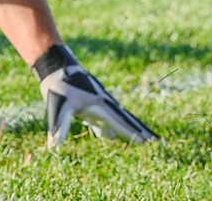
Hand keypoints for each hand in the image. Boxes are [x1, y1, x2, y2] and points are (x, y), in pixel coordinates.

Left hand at [33, 45, 159, 146]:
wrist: (57, 65)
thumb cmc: (58, 86)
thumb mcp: (59, 107)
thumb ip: (60, 127)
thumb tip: (54, 146)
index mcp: (100, 106)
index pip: (121, 123)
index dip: (134, 134)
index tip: (149, 142)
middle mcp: (104, 103)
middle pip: (126, 120)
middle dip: (141, 131)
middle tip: (157, 142)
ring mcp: (101, 101)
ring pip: (120, 117)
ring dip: (131, 128)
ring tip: (144, 138)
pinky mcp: (94, 101)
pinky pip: (109, 116)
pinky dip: (115, 125)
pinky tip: (111, 135)